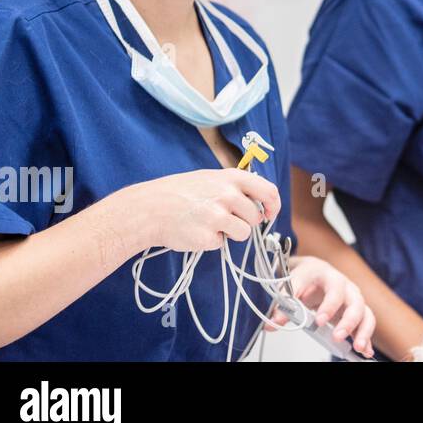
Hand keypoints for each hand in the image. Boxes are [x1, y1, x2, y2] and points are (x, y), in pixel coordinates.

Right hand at [126, 169, 280, 252]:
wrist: (149, 209)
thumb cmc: (181, 193)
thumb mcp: (211, 178)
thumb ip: (236, 187)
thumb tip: (262, 202)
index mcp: (232, 178)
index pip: (269, 191)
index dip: (273, 205)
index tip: (269, 214)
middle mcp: (228, 195)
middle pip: (256, 217)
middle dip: (246, 222)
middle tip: (224, 218)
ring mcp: (218, 216)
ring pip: (244, 233)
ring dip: (230, 233)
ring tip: (209, 224)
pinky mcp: (208, 237)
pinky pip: (222, 244)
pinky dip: (212, 241)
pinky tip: (196, 231)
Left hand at [270, 256, 375, 357]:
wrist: (314, 273)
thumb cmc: (306, 277)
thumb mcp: (292, 284)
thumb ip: (283, 303)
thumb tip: (272, 323)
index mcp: (330, 276)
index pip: (334, 289)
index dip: (329, 305)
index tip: (319, 321)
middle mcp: (347, 287)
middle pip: (356, 302)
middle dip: (349, 321)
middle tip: (337, 337)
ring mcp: (353, 300)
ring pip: (365, 314)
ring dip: (363, 331)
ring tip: (358, 347)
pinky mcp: (356, 313)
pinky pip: (365, 324)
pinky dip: (367, 338)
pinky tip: (366, 351)